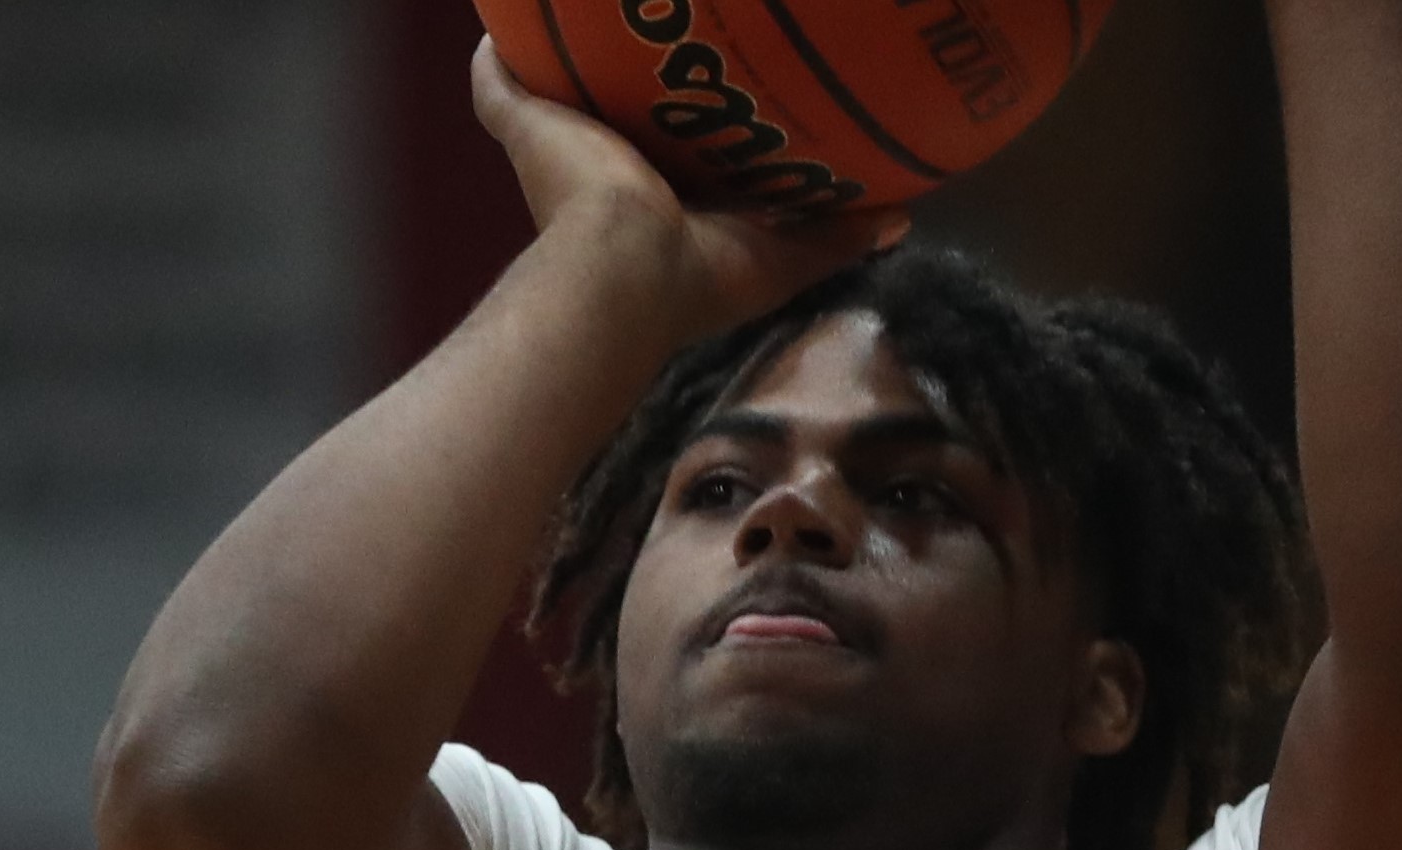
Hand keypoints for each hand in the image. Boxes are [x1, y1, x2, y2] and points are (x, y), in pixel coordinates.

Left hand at [469, 38, 909, 343]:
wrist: (625, 264)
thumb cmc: (578, 194)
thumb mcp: (529, 122)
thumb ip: (507, 84)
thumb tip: (495, 34)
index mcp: (649, 180)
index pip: (686, 138)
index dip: (707, 108)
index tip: (732, 71)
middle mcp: (704, 214)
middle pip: (754, 172)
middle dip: (783, 142)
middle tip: (819, 93)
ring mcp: (751, 243)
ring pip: (804, 210)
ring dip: (838, 181)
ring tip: (876, 136)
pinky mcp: (788, 262)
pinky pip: (843, 243)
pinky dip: (877, 225)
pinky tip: (907, 202)